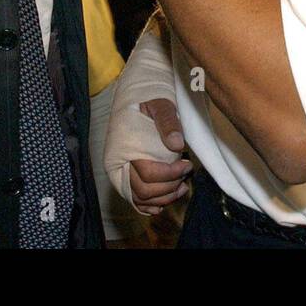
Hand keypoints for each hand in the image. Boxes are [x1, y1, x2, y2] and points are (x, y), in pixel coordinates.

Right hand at [128, 98, 191, 214]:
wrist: (134, 99)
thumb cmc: (147, 101)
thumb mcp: (160, 105)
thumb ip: (168, 123)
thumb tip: (178, 145)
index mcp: (123, 148)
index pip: (148, 174)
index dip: (171, 174)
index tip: (187, 165)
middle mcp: (117, 164)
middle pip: (144, 191)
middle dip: (169, 187)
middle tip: (185, 175)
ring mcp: (119, 172)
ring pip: (140, 198)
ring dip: (163, 198)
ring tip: (181, 187)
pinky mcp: (124, 176)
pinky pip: (134, 199)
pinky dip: (149, 205)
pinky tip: (163, 202)